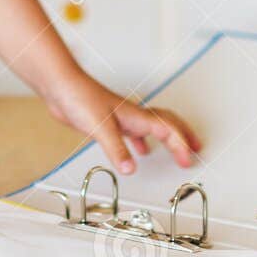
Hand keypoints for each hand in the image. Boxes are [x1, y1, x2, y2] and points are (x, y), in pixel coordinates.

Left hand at [44, 73, 201, 174]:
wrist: (60, 86)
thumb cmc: (79, 97)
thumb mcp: (99, 126)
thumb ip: (116, 148)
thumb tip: (130, 169)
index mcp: (135, 116)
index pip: (166, 129)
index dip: (180, 144)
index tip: (189, 159)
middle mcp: (132, 116)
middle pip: (167, 124)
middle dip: (183, 136)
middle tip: (196, 149)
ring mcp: (121, 118)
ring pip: (152, 128)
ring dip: (167, 139)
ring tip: (175, 150)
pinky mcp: (108, 123)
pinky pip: (132, 133)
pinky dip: (140, 143)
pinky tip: (135, 153)